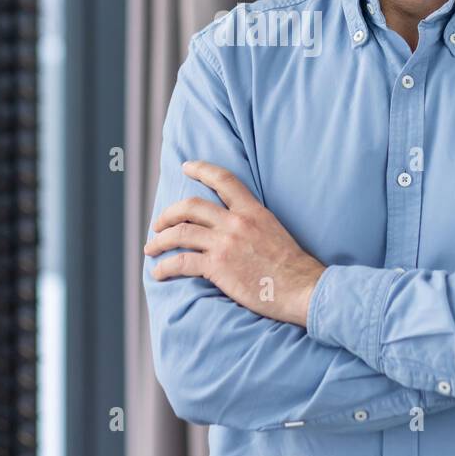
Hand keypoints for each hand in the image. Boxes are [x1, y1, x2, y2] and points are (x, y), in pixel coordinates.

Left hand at [145, 160, 325, 326]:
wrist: (302, 288)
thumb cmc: (292, 267)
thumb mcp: (275, 230)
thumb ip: (252, 223)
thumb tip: (235, 225)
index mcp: (252, 211)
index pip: (224, 179)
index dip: (201, 169)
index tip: (186, 166)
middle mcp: (236, 222)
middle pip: (191, 206)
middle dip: (168, 213)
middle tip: (158, 223)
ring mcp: (226, 244)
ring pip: (180, 232)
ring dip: (160, 240)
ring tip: (151, 248)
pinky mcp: (218, 267)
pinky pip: (182, 261)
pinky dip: (165, 266)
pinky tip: (159, 272)